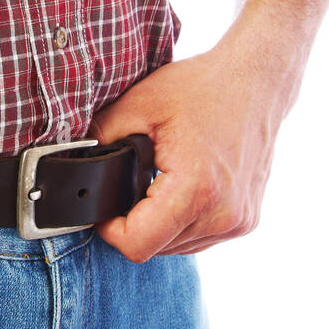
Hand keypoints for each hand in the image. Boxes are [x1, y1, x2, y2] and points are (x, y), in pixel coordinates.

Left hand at [87, 16, 305, 260]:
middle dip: (135, 224)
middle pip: (157, 248)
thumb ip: (100, 136)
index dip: (110, 230)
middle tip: (129, 185)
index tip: (103, 209)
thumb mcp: (139, 103)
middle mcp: (223, 214)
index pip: (138, 245)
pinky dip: (184, 221)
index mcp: (196, 189)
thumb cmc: (203, 87)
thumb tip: (71, 159)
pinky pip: (201, 237)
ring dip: (160, 226)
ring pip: (179, 247)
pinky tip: (181, 188)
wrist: (256, 80)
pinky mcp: (247, 219)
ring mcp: (239, 220)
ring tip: (158, 182)